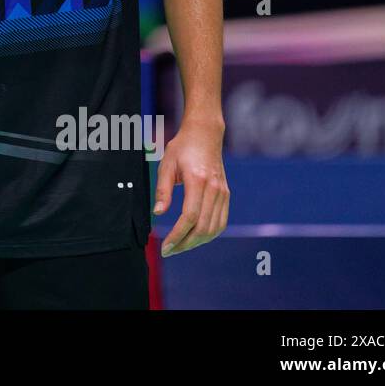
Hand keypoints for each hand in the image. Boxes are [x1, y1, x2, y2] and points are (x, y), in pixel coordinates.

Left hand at [153, 115, 228, 256]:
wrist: (205, 134)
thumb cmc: (182, 148)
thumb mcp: (166, 165)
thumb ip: (163, 190)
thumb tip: (158, 213)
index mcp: (198, 181)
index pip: (190, 217)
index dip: (177, 235)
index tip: (165, 245)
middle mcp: (214, 189)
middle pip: (203, 227)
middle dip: (185, 243)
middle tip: (169, 250)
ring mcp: (223, 193)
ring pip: (214, 228)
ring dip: (197, 242)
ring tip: (179, 246)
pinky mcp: (226, 195)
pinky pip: (221, 222)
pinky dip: (209, 234)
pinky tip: (195, 237)